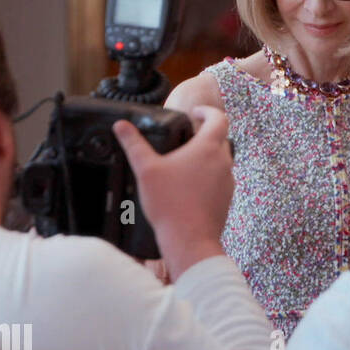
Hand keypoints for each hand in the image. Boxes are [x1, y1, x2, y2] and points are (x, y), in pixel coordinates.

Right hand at [113, 106, 232, 280]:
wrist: (190, 239)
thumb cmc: (170, 204)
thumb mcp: (146, 170)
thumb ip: (134, 144)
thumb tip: (121, 125)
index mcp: (208, 148)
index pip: (219, 118)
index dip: (207, 110)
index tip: (194, 111)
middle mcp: (223, 161)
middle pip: (220, 138)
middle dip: (205, 133)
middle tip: (185, 135)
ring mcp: (228, 180)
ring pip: (221, 159)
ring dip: (206, 155)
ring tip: (184, 160)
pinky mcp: (226, 196)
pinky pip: (219, 178)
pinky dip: (208, 174)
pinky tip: (188, 184)